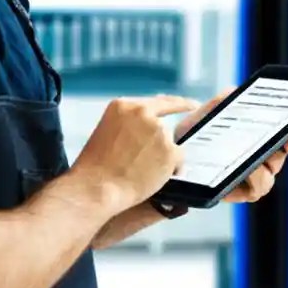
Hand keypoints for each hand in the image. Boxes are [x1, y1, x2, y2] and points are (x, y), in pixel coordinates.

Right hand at [75, 95, 198, 208]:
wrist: (97, 187)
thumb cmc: (96, 166)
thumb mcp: (108, 130)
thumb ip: (130, 123)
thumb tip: (154, 125)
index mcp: (124, 105)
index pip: (159, 101)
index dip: (178, 104)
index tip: (191, 105)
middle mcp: (143, 113)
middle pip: (164, 126)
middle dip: (160, 141)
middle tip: (151, 157)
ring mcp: (158, 131)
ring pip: (170, 145)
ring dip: (162, 158)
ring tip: (140, 172)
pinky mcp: (170, 150)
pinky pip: (178, 161)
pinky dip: (170, 170)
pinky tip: (152, 178)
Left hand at [174, 87, 287, 204]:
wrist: (169, 158)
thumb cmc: (190, 137)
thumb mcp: (203, 116)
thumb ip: (218, 103)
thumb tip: (232, 91)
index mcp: (255, 143)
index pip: (282, 142)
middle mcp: (256, 163)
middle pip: (278, 161)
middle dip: (278, 154)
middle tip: (272, 146)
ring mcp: (247, 181)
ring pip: (267, 180)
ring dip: (261, 169)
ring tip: (250, 161)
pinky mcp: (236, 193)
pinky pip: (252, 191)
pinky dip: (249, 181)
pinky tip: (239, 172)